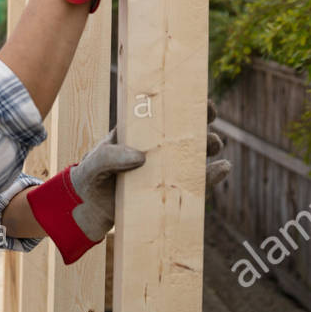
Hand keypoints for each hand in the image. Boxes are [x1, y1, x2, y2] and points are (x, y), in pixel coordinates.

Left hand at [26, 100, 231, 264]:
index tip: (202, 102)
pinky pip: (194, 180)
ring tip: (214, 148)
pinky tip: (222, 169)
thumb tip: (140, 157)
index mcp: (139, 132)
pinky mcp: (169, 189)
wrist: (88, 210)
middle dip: (202, 127)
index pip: (164, 113)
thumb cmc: (90, 178)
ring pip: (193, 153)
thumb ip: (110, 156)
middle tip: (208, 129)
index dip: (185, 105)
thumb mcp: (95, 163)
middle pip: (186, 131)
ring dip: (208, 148)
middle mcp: (155, 147)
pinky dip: (210, 175)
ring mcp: (164, 168)